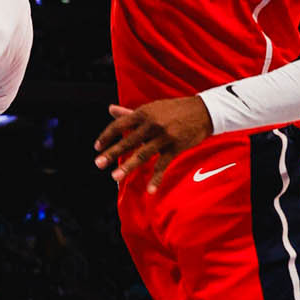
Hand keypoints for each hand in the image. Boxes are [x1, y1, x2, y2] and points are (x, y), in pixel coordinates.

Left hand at [94, 95, 212, 184]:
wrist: (203, 111)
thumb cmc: (173, 110)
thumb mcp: (151, 109)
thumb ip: (129, 113)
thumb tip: (110, 109)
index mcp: (143, 113)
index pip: (119, 125)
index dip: (107, 136)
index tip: (97, 147)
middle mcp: (151, 124)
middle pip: (128, 141)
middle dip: (112, 153)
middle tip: (98, 164)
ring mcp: (164, 136)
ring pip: (142, 154)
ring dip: (128, 166)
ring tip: (115, 176)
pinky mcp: (176, 147)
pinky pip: (163, 165)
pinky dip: (156, 178)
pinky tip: (150, 190)